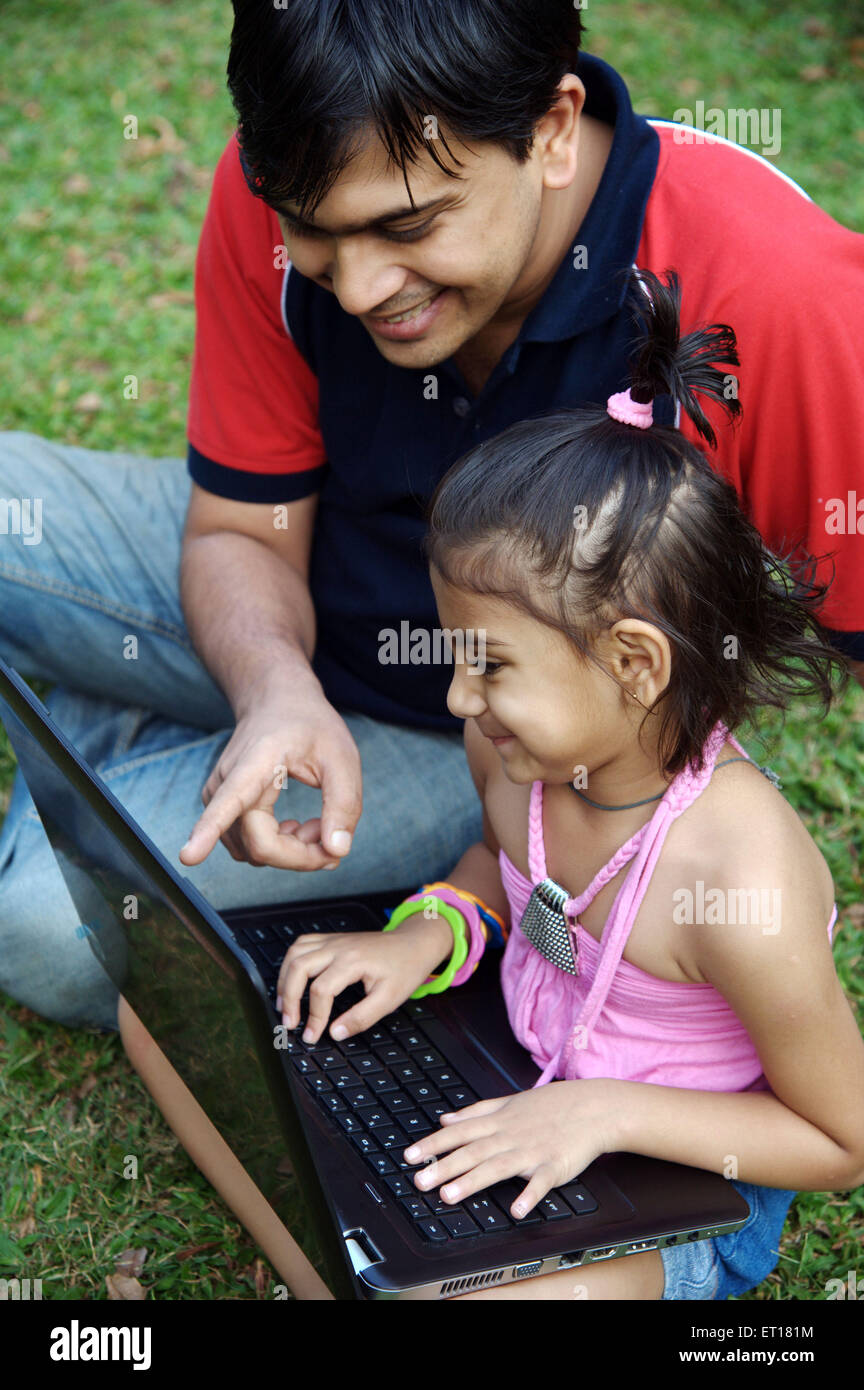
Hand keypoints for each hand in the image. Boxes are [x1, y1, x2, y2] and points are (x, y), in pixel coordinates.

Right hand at [179, 691, 361, 869]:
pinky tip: (295, 827)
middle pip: (259, 846)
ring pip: (255, 852)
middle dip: (302, 854)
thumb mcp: (342, 758)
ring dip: (292, 851)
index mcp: (254, 763)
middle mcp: (226, 783)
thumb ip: (344, 805)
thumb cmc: (310, 726)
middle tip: (332, 833)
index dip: (208, 832)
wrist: (277, 702)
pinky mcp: (220, 810)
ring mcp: (218, 798)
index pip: (229, 803)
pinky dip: (278, 847)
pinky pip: (249, 847)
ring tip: (315, 822)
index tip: (188, 856)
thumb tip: (336, 852)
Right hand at [277, 912, 454, 1042]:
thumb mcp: (389, 999)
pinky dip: (291, 962)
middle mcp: (339, 947)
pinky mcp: (332, 940)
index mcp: (353, 961)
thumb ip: (361, 1018)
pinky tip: (291, 980)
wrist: (413, 943)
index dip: (314, 1017)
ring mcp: (334, 940)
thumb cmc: (404, 968)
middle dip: (289, 998)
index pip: (321, 990)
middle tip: (289, 1023)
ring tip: (283, 1004)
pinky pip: (302, 945)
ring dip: (284, 979)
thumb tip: (335, 1033)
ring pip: (295, 953)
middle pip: (299, 967)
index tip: (312, 1035)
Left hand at [401, 1080, 619, 1218]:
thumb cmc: (551, 1106)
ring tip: (449, 1195)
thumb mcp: (510, 1102)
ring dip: (473, 1180)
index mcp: (499, 1121)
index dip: (433, 1143)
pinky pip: (540, 1182)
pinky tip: (516, 1209)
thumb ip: (476, 1112)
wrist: (594, 1107)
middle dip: (444, 1166)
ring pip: (497, 1166)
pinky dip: (529, 1195)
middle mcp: (510, 1135)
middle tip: (419, 1180)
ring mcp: (532, 1151)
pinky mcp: (554, 1165)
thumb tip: (445, 1119)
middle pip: (472, 1151)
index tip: (409, 1155)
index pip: (459, 1132)